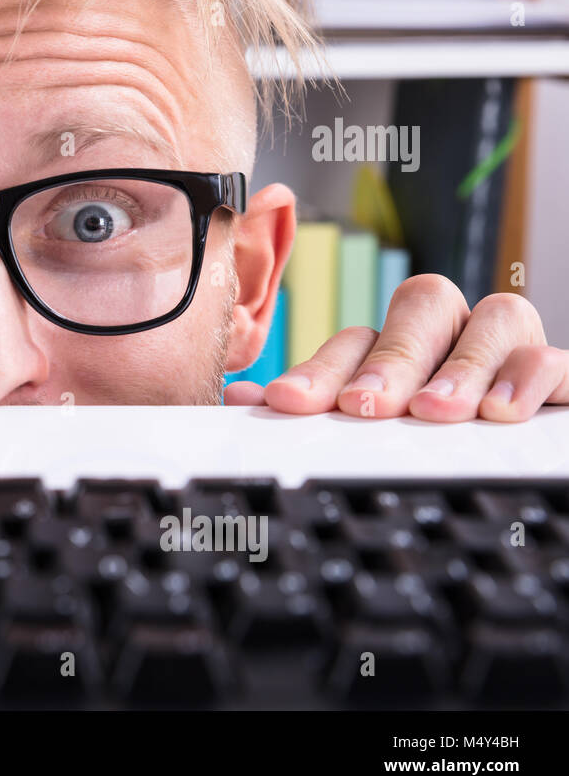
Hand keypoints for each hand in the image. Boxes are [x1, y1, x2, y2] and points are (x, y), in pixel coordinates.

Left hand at [225, 274, 568, 421]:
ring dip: (461, 366)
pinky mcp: (562, 377)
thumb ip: (312, 411)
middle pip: (423, 308)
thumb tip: (239, 401)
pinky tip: (502, 411)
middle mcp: (455, 334)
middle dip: (391, 360)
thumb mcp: (364, 432)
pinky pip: (554, 357)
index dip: (319, 370)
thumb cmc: (431, 445)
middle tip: (364, 407)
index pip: (356, 340)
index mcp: (401, 347)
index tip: (287, 403)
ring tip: (434, 412)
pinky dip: (529, 376)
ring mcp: (511, 348)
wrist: (526, 468)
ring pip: (495, 317)